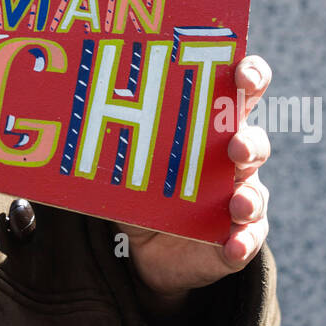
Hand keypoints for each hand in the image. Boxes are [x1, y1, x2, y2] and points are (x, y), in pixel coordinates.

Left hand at [115, 55, 271, 302]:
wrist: (145, 249)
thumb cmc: (141, 185)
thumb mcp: (127, 158)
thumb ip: (112, 137)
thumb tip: (68, 112)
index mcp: (208, 125)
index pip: (240, 90)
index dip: (250, 76)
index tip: (244, 75)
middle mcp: (231, 158)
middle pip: (254, 141)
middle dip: (250, 143)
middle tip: (235, 149)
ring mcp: (239, 196)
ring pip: (257, 191)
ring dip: (251, 196)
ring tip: (238, 204)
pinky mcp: (238, 236)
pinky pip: (250, 238)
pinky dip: (244, 242)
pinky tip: (232, 246)